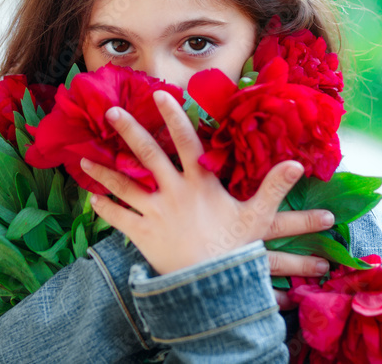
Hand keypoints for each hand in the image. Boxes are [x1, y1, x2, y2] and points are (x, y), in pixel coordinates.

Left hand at [79, 90, 333, 307]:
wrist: (214, 287)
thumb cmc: (236, 249)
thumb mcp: (258, 215)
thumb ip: (274, 187)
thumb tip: (297, 163)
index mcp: (199, 182)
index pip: (185, 140)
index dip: (173, 116)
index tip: (160, 95)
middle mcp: (173, 192)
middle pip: (147, 155)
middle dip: (129, 131)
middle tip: (111, 112)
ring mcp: (155, 213)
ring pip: (124, 185)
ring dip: (103, 170)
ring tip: (83, 158)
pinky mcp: (143, 235)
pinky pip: (119, 218)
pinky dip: (104, 207)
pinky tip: (91, 198)